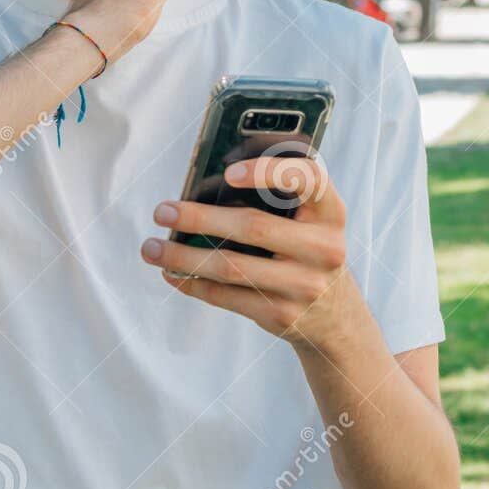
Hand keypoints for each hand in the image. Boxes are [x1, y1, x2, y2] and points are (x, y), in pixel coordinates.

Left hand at [141, 154, 357, 348]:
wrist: (336, 317)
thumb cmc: (309, 253)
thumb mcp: (313, 223)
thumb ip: (280, 201)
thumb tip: (203, 188)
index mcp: (331, 212)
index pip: (308, 179)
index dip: (267, 172)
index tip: (228, 171)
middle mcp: (324, 247)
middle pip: (254, 226)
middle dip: (200, 217)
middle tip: (163, 210)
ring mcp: (305, 285)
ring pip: (232, 267)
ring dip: (184, 255)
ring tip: (152, 248)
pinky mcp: (282, 314)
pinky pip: (226, 297)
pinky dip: (193, 283)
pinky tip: (172, 272)